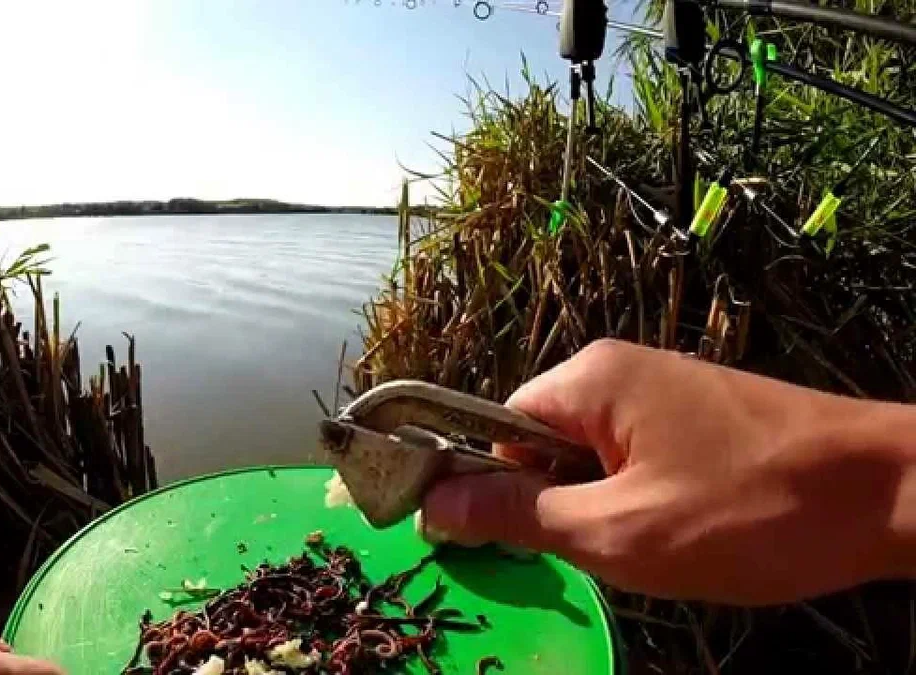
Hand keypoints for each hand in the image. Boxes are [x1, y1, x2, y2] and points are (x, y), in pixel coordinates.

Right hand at [422, 339, 915, 604]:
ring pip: (590, 456)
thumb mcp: (617, 530)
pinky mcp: (701, 415)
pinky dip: (639, 500)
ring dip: (598, 507)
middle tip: (590, 553)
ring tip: (645, 546)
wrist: (892, 494)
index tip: (497, 546)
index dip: (486, 488)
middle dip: (552, 502)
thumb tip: (430, 505)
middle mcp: (619, 368)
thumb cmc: (747, 512)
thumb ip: (517, 515)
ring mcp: (666, 389)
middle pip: (540, 440)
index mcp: (588, 378)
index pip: (494, 428)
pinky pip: (635, 456)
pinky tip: (680, 532)